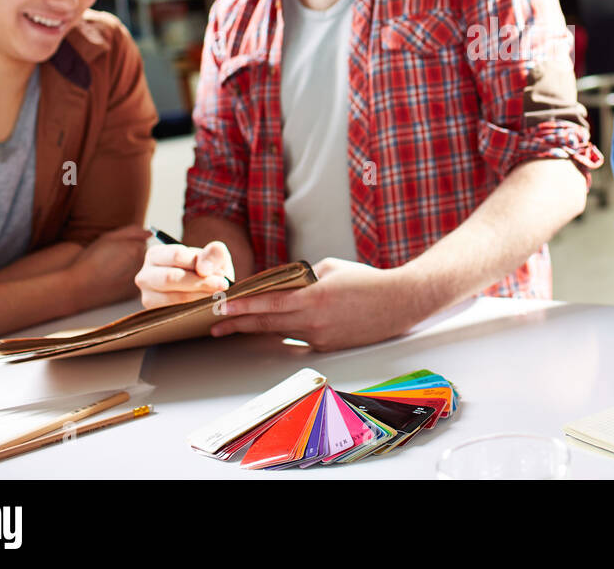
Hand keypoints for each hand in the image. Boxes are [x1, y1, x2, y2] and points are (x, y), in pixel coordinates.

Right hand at [67, 225, 152, 308]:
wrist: (78, 287)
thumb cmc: (91, 260)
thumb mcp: (109, 237)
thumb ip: (132, 231)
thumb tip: (149, 232)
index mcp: (136, 250)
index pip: (142, 241)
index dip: (126, 244)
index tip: (112, 250)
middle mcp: (142, 266)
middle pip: (143, 255)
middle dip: (132, 255)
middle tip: (111, 260)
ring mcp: (140, 280)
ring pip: (140, 268)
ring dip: (131, 267)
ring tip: (111, 270)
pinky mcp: (134, 293)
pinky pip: (135, 281)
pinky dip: (128, 279)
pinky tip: (113, 280)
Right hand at [135, 239, 234, 309]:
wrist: (202, 289)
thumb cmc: (205, 268)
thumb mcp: (214, 256)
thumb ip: (214, 253)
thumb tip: (203, 269)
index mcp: (156, 254)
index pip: (177, 255)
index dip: (200, 264)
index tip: (221, 275)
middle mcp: (145, 276)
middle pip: (170, 278)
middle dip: (200, 283)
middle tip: (222, 287)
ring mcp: (148, 297)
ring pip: (174, 298)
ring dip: (200, 298)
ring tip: (218, 296)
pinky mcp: (155, 315)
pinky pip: (175, 314)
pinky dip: (195, 310)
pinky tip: (208, 306)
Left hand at [210, 258, 418, 350]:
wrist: (398, 303)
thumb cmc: (366, 280)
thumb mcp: (330, 267)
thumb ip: (302, 276)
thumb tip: (281, 283)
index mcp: (313, 297)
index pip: (269, 304)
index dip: (242, 307)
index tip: (222, 308)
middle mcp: (313, 321)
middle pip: (266, 324)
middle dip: (238, 325)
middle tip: (216, 327)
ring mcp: (319, 337)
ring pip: (280, 332)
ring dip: (259, 328)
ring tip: (238, 326)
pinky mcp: (326, 346)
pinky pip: (299, 338)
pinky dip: (286, 330)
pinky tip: (275, 328)